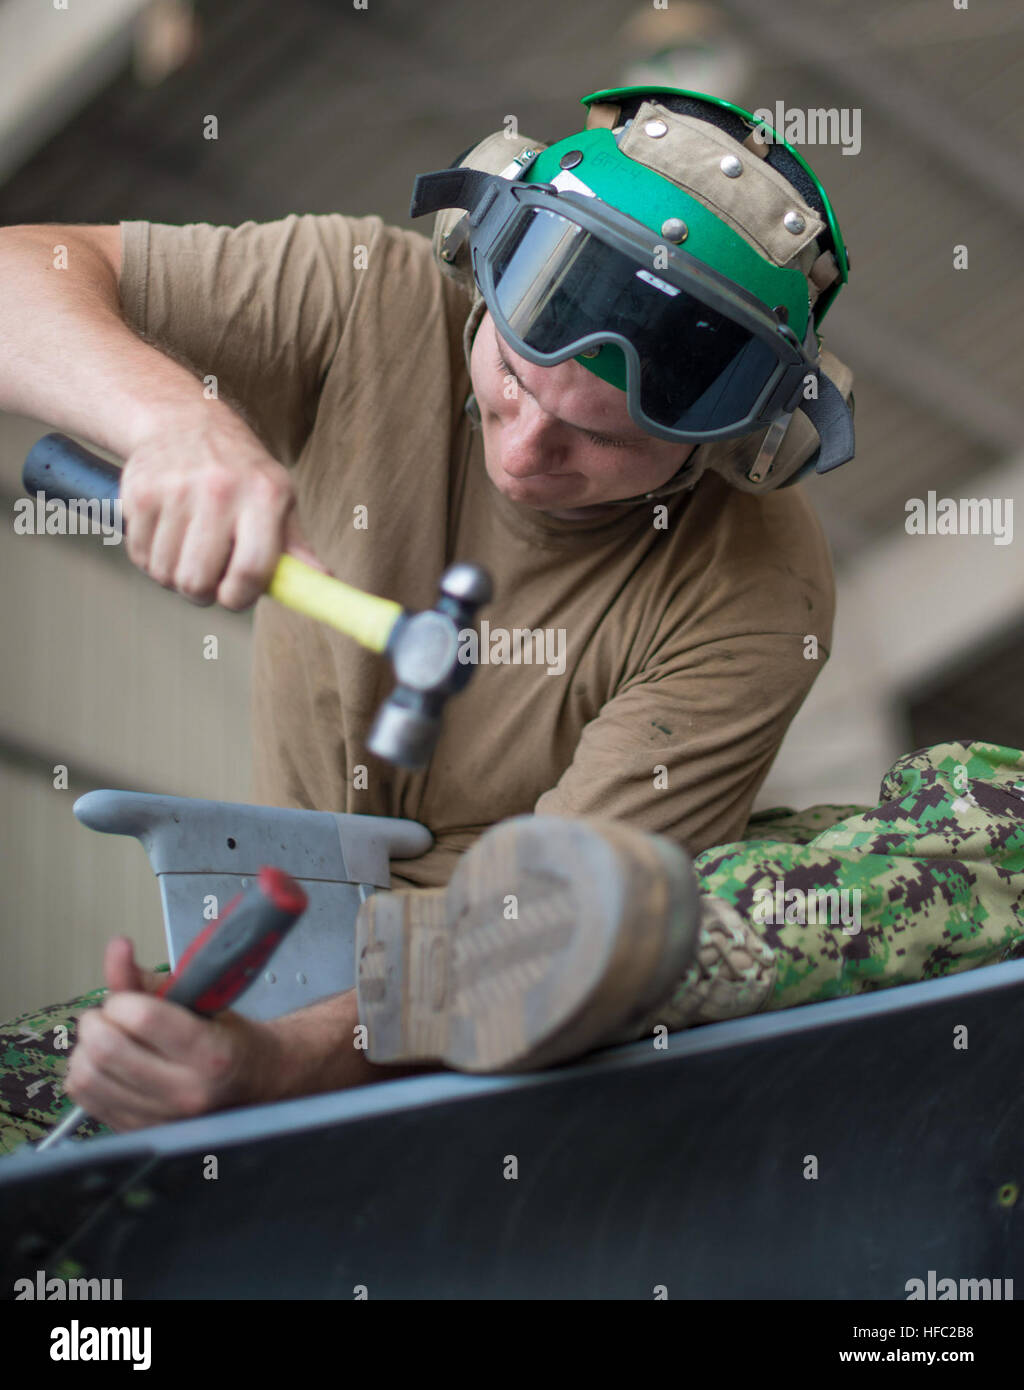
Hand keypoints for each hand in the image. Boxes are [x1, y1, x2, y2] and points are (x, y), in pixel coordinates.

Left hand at [65, 937, 282, 1131]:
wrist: (254, 1082)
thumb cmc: (228, 1036)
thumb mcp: (199, 998)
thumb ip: (148, 976)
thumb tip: (116, 946)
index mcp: (209, 1052)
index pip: (141, 1018)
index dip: (121, 999)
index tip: (128, 999)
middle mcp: (185, 1091)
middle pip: (106, 1049)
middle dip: (97, 1021)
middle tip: (110, 1015)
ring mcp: (160, 1118)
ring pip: (87, 1077)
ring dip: (86, 1049)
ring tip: (108, 1039)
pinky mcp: (138, 1131)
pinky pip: (85, 1099)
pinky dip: (84, 1074)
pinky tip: (106, 1064)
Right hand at [120, 409, 328, 609]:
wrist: (182, 420)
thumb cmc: (240, 472)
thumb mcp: (278, 497)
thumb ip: (296, 546)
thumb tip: (323, 582)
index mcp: (265, 494)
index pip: (250, 570)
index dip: (240, 597)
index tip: (235, 596)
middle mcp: (220, 489)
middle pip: (198, 581)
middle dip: (203, 592)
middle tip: (209, 576)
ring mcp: (175, 490)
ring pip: (165, 573)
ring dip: (175, 575)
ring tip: (189, 550)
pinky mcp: (139, 493)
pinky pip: (139, 556)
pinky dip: (151, 558)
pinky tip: (167, 537)